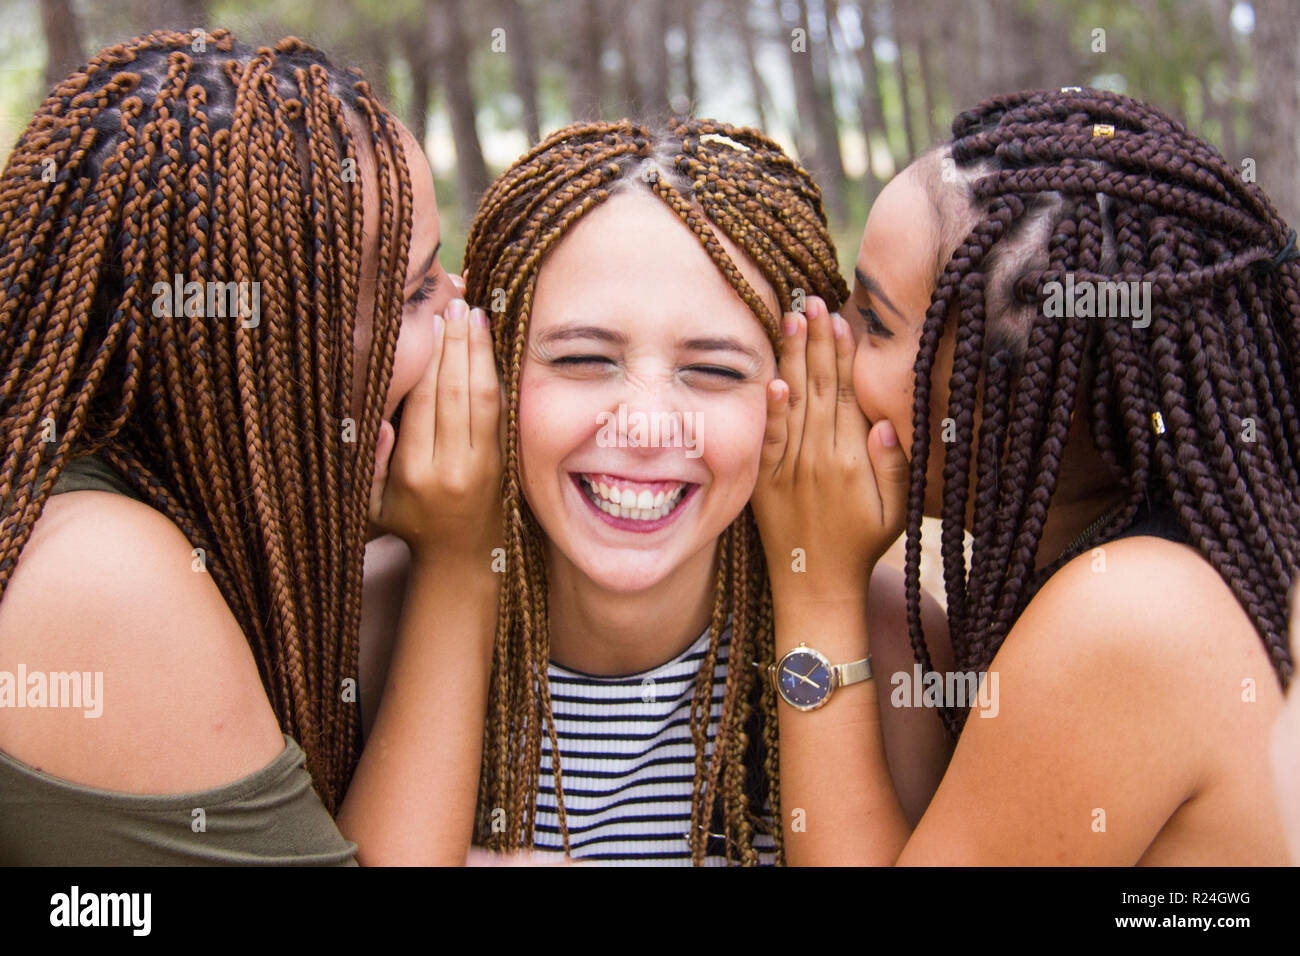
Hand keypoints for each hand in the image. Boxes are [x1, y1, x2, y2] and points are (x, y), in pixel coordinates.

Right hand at [369, 299, 502, 562]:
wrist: (461, 556)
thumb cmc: (407, 523)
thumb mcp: (370, 505)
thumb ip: (367, 465)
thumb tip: (378, 426)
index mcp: (415, 473)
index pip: (421, 403)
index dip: (426, 360)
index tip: (426, 323)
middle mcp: (452, 466)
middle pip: (453, 392)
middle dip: (454, 345)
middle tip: (453, 304)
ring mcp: (483, 463)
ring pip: (482, 396)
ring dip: (479, 352)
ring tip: (473, 314)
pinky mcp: (504, 459)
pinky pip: (501, 409)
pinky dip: (496, 373)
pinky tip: (490, 345)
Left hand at [750, 296, 908, 602]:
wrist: (816, 585)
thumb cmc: (863, 544)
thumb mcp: (896, 511)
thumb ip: (895, 466)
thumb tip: (884, 420)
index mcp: (852, 461)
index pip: (847, 395)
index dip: (843, 355)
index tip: (840, 318)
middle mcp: (819, 459)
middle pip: (818, 389)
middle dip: (815, 342)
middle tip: (812, 300)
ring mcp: (789, 469)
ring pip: (793, 404)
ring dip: (792, 360)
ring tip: (791, 319)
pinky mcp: (764, 480)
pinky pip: (767, 439)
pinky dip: (769, 410)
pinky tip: (770, 381)